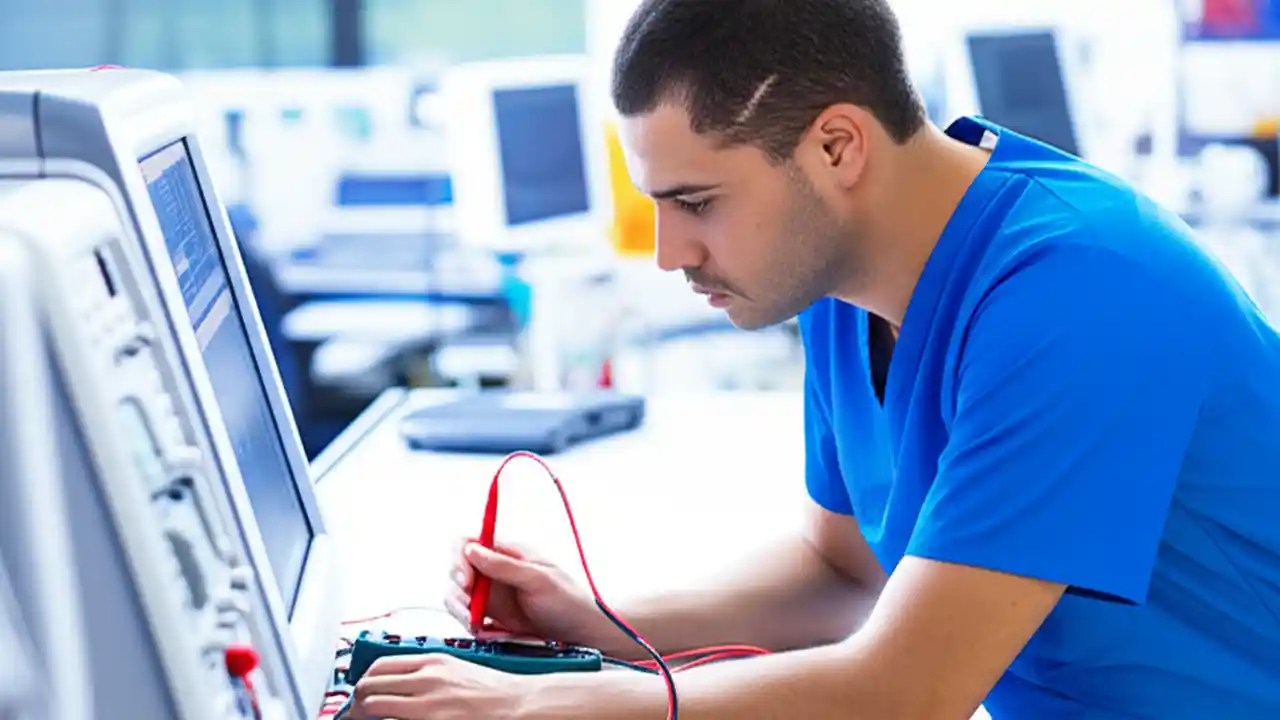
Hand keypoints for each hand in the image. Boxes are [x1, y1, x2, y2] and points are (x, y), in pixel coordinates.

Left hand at [345, 654, 528, 719]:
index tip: (360, 694)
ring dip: (364, 716)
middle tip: (356, 714)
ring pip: (374, 707)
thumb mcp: (456, 669)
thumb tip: (397, 683)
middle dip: (357, 703)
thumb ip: (426, 673)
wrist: (519, 704)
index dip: (363, 682)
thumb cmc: (494, 690)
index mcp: (432, 661)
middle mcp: (426, 679)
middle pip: (369, 687)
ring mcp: (428, 704)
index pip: (379, 667)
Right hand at [445, 539, 608, 646]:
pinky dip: (471, 626)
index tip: (464, 581)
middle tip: (469, 610)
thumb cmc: (569, 602)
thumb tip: (470, 549)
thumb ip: (504, 566)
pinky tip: (486, 634)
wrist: (583, 634)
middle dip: (458, 591)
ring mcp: (493, 595)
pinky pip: (469, 618)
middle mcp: (495, 571)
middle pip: (457, 572)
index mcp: (507, 553)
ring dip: (461, 611)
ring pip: (458, 597)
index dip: (459, 558)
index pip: (469, 543)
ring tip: (477, 626)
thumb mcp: (539, 580)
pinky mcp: (493, 618)